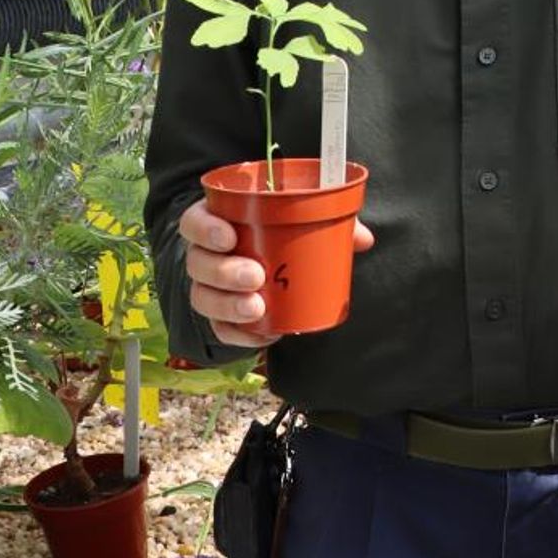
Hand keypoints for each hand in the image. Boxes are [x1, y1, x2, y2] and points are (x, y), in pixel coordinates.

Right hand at [179, 199, 374, 348]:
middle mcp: (204, 256)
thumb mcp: (299, 223)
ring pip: (203, 298)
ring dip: (228, 305)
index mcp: (217, 222)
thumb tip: (362, 239)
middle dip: (224, 271)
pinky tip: (264, 335)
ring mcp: (208, 288)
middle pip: (198, 263)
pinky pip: (220, 330)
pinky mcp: (219, 318)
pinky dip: (240, 336)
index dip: (205, 228)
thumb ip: (328, 223)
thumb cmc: (278, 236)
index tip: (229, 236)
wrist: (266, 269)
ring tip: (258, 308)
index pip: (194, 221)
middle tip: (257, 276)